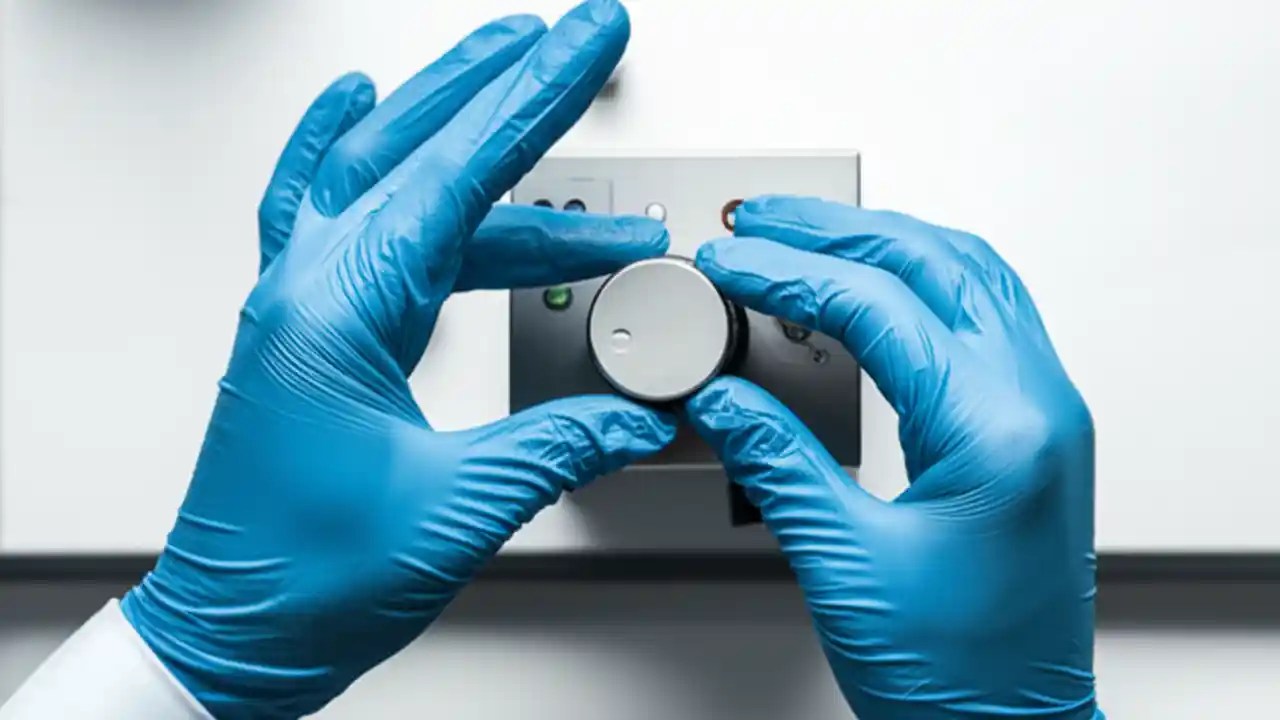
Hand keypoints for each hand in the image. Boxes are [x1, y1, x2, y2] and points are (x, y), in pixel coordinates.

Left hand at [121, 3, 673, 716]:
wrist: (229, 633)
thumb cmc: (301, 581)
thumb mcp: (455, 511)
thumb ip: (558, 445)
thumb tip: (635, 412)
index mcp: (335, 313)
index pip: (455, 178)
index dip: (533, 104)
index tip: (582, 44)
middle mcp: (308, 290)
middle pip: (414, 148)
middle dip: (502, 85)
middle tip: (568, 37)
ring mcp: (302, 303)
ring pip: (385, 176)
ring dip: (463, 130)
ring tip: (535, 93)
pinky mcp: (309, 328)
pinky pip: (323, 207)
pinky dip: (343, 148)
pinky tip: (358, 105)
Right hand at [686, 197, 1102, 718]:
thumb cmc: (957, 676)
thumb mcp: (844, 563)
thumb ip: (776, 461)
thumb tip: (719, 395)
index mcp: (998, 433)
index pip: (878, 307)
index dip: (787, 272)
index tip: (727, 259)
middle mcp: (1037, 408)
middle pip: (934, 263)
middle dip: (836, 229)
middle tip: (758, 218)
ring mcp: (1044, 414)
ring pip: (968, 275)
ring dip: (884, 240)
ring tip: (806, 232)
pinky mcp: (1032, 430)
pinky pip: (984, 315)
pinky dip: (920, 280)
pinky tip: (873, 284)